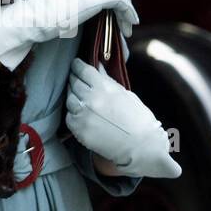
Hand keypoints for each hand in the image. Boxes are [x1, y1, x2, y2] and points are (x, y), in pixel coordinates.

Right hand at [0, 0, 138, 70]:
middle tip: (126, 15)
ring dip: (127, 7)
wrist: (34, 19)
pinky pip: (122, 1)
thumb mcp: (62, 1)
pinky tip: (128, 26)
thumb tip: (86, 10)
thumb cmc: (42, 17)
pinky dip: (128, 13)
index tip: (117, 2)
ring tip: (127, 25)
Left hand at [65, 57, 180, 178]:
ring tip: (78, 96)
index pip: (83, 70)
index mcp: (104, 87)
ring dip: (72, 95)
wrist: (141, 146)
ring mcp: (83, 115)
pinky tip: (80, 113)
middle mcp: (90, 99)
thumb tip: (98, 67)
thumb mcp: (125, 94)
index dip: (77, 65)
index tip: (76, 65)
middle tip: (75, 78)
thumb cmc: (138, 119)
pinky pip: (69, 117)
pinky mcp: (79, 130)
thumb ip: (108, 80)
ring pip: (69, 99)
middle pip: (74, 82)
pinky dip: (73, 113)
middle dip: (74, 78)